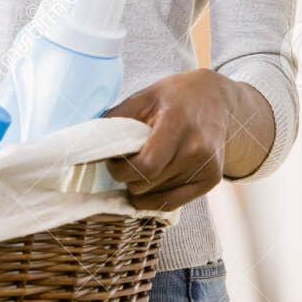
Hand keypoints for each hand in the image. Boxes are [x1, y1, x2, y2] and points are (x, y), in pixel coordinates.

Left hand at [102, 69, 238, 212]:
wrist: (216, 99)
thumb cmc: (173, 97)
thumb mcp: (143, 97)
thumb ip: (115, 120)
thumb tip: (85, 143)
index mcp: (177, 123)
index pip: (145, 166)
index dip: (121, 169)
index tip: (113, 161)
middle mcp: (196, 148)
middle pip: (148, 183)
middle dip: (127, 178)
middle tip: (124, 164)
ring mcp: (207, 166)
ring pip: (157, 197)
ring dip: (140, 188)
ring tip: (141, 168)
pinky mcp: (212, 179)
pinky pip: (172, 204)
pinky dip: (154, 199)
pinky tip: (149, 184)